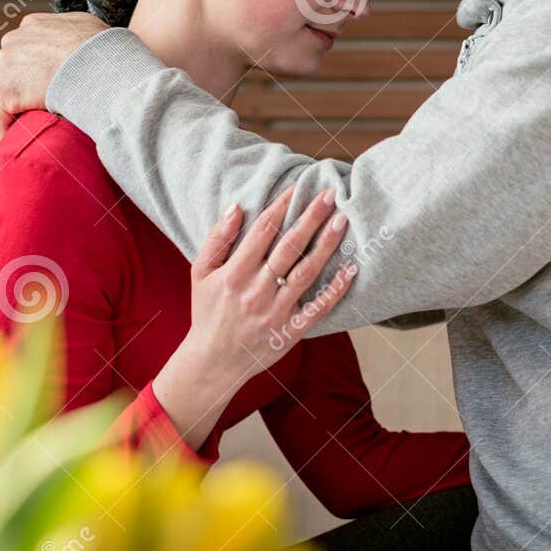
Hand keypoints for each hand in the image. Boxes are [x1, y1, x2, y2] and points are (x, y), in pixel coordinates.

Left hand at [0, 12, 108, 137]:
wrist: (96, 64)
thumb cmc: (101, 47)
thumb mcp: (86, 25)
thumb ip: (71, 30)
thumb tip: (79, 43)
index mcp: (31, 25)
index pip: (25, 48)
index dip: (34, 67)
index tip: (42, 82)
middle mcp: (13, 41)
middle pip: (13, 68)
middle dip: (24, 84)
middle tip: (40, 104)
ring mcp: (7, 66)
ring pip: (6, 91)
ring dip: (18, 106)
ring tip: (32, 123)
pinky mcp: (7, 91)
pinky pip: (2, 113)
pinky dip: (8, 125)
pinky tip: (16, 137)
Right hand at [153, 187, 356, 448]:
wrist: (211, 362)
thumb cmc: (207, 312)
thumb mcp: (200, 273)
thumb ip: (217, 239)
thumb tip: (236, 207)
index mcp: (234, 273)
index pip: (263, 230)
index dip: (282, 206)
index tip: (298, 188)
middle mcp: (257, 290)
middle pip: (289, 246)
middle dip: (311, 218)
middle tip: (330, 195)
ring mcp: (276, 311)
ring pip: (307, 272)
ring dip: (326, 245)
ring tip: (342, 221)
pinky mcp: (290, 330)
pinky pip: (318, 308)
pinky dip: (336, 289)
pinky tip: (351, 270)